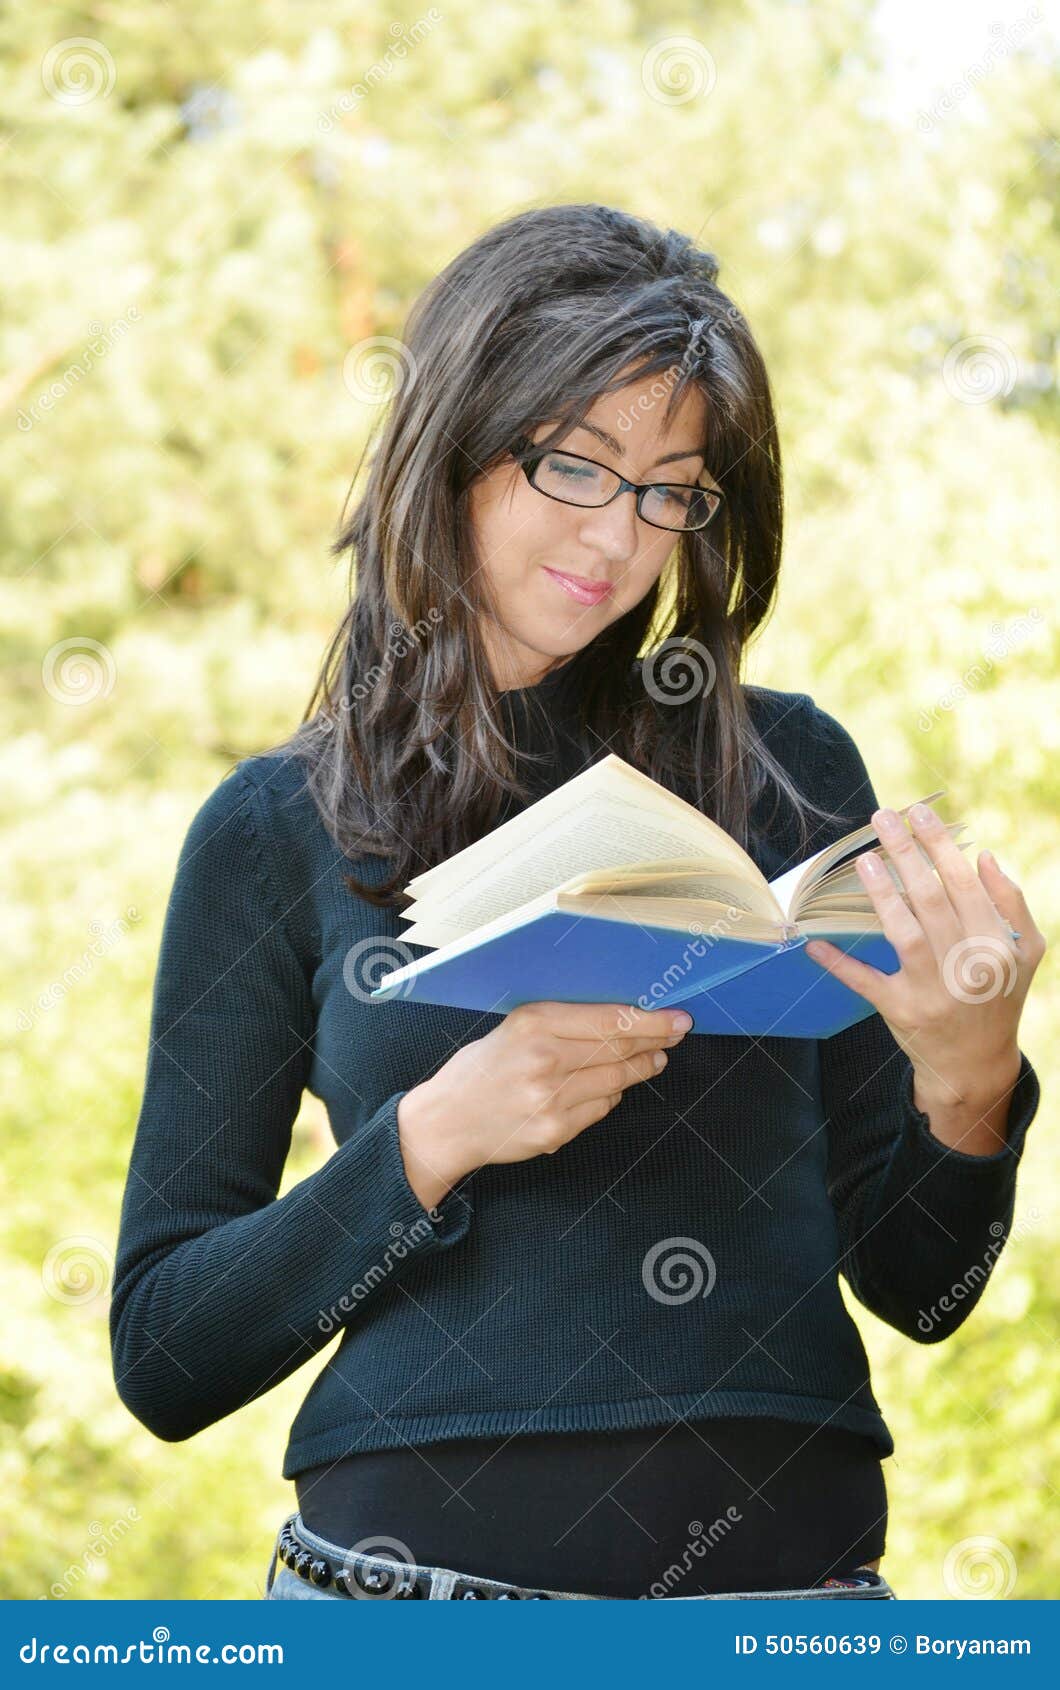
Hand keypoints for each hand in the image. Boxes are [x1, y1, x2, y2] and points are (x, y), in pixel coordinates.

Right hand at [396, 1001, 691, 1208]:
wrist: (447, 1121)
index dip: (650, 1020)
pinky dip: (611, 1096)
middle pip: (618, 1049)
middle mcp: (544, 1058)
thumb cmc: (482, 1069)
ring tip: (653, 1059)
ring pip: (616, 1080)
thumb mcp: (513, 1028)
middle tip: (676, 1034)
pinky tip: (611, 1088)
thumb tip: (621, 1018)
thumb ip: (561, 1022)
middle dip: (655, 1040)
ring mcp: (551, 1098)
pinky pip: (600, 1108)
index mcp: (533, 1023)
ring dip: (640, 1069)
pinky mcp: (555, 1130)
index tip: (675, 1018)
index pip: (608, 1020)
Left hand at [804, 802, 1046, 1107]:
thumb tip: (985, 857)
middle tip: (883, 818)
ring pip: (904, 932)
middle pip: (932, 899)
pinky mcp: (900, 1011)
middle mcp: (966, 967)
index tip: (919, 813)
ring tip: (863, 861)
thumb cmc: (998, 996)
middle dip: (906, 852)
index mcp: (996, 946)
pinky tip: (816, 941)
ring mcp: (932, 991)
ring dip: (882, 894)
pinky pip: (865, 982)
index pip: (964, 884)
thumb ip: (1010, 904)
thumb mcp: (1025, 952)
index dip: (940, 845)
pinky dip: (839, 963)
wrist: (976, 1063)